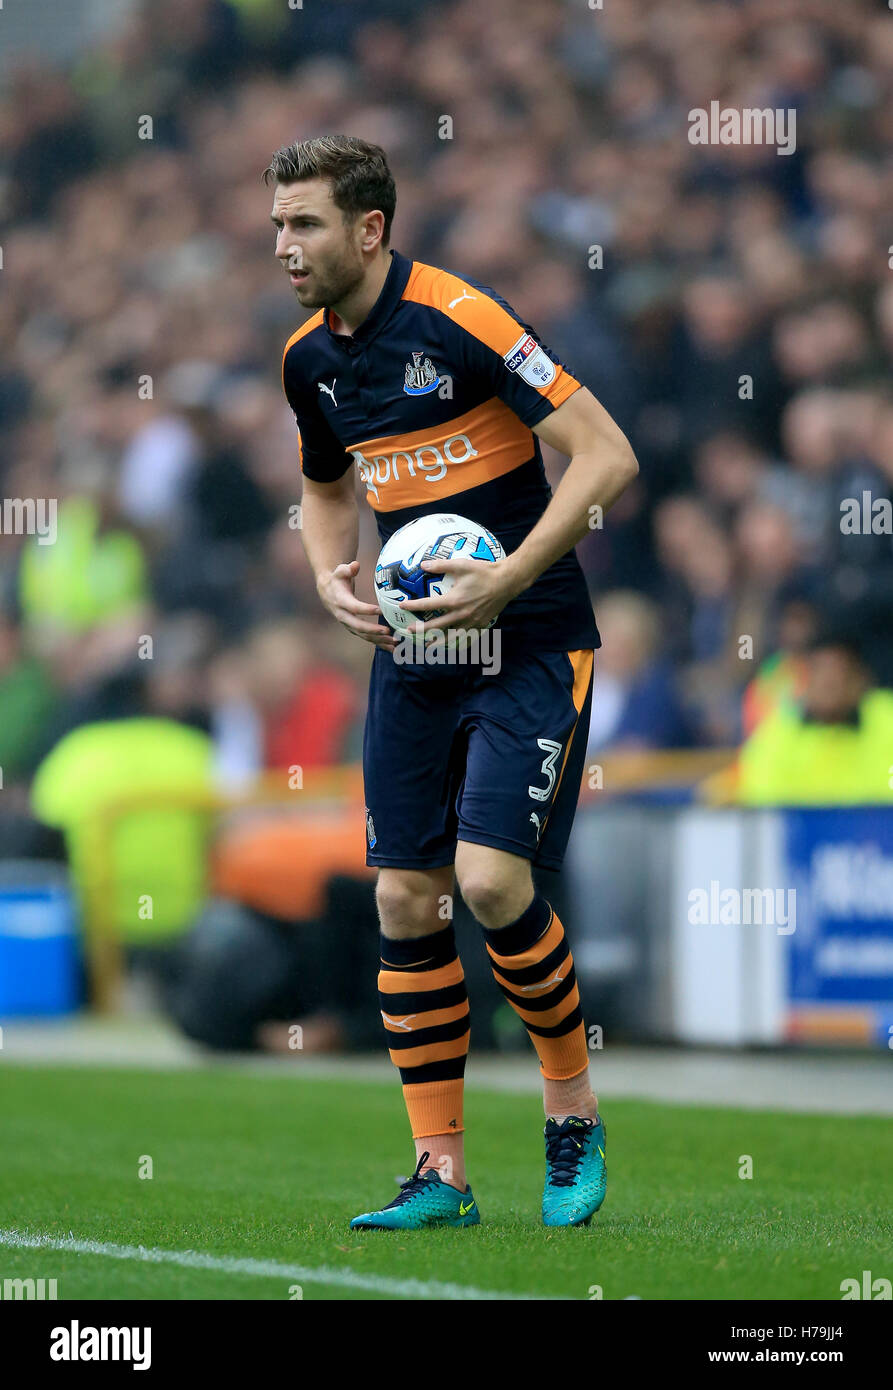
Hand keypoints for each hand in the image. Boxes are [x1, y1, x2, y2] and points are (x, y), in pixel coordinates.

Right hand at [317, 561, 396, 649]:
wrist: (327, 591)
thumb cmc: (337, 579)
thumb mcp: (340, 571)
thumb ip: (347, 568)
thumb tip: (355, 565)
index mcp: (341, 601)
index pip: (354, 607)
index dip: (366, 609)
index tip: (380, 610)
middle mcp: (343, 616)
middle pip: (358, 626)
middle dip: (373, 630)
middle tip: (388, 631)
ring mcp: (348, 624)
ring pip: (363, 635)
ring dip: (379, 640)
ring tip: (394, 642)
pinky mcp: (354, 628)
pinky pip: (366, 638)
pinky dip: (379, 643)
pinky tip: (391, 647)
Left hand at [398, 555, 518, 633]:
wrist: (507, 581)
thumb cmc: (484, 571)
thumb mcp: (461, 565)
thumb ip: (441, 566)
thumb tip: (423, 565)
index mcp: (454, 600)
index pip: (428, 604)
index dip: (413, 606)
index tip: (403, 606)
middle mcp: (461, 614)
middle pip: (436, 625)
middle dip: (421, 629)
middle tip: (409, 631)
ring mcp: (471, 621)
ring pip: (451, 635)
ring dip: (438, 641)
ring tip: (428, 646)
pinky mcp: (481, 624)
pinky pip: (467, 636)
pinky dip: (459, 642)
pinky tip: (453, 645)